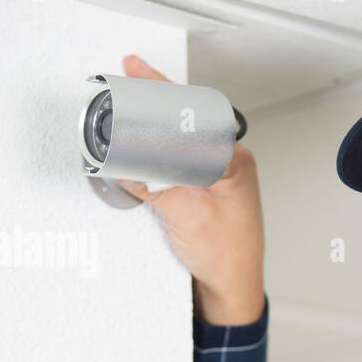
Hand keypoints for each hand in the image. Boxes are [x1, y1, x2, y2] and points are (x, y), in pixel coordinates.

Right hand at [117, 55, 265, 324]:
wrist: (231, 289)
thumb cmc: (226, 258)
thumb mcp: (185, 214)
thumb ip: (155, 184)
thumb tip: (128, 163)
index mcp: (233, 161)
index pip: (194, 113)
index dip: (163, 91)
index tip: (138, 72)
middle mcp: (229, 164)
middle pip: (187, 121)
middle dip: (156, 102)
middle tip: (129, 79)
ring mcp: (218, 178)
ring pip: (182, 142)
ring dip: (156, 130)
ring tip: (131, 111)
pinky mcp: (205, 192)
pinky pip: (179, 162)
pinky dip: (159, 155)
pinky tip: (143, 151)